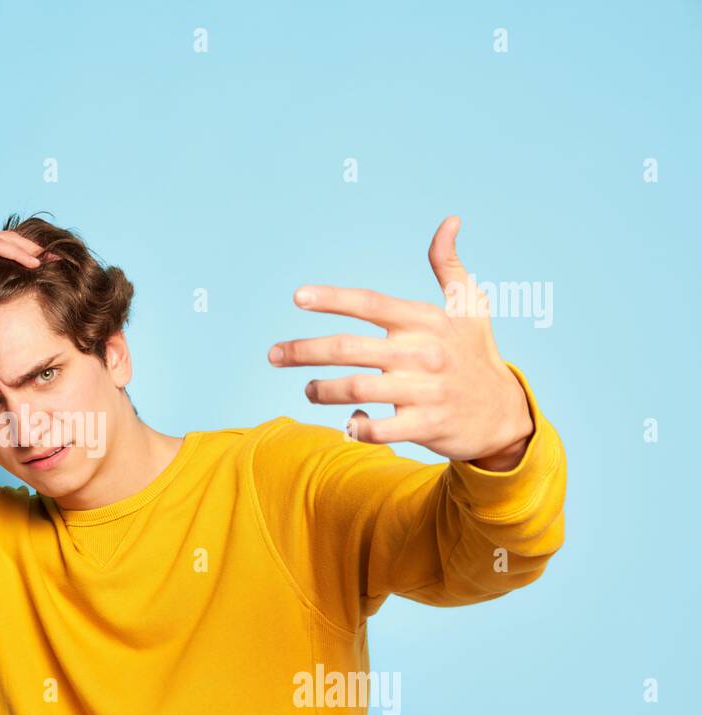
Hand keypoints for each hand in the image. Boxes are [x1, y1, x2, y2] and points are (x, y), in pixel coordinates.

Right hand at [0, 230, 48, 344]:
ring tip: (52, 261)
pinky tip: (33, 265)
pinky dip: (18, 254)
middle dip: (37, 249)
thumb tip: (5, 308)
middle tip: (60, 259)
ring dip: (32, 250)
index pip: (6, 245)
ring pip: (7, 239)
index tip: (52, 266)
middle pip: (11, 239)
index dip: (30, 253)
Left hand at [268, 216, 534, 469]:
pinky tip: (347, 423)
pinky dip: (355, 427)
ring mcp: (425, 391)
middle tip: (273, 354)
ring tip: (308, 388)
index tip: (297, 297)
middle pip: (348, 349)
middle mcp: (423, 353)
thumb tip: (450, 221)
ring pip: (356, 389)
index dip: (332, 298)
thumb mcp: (470, 307)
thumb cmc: (477, 354)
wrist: (506, 413)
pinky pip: (378, 429)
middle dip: (303, 351)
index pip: (370, 303)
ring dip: (322, 390)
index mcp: (425, 321)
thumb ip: (449, 266)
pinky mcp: (426, 425)